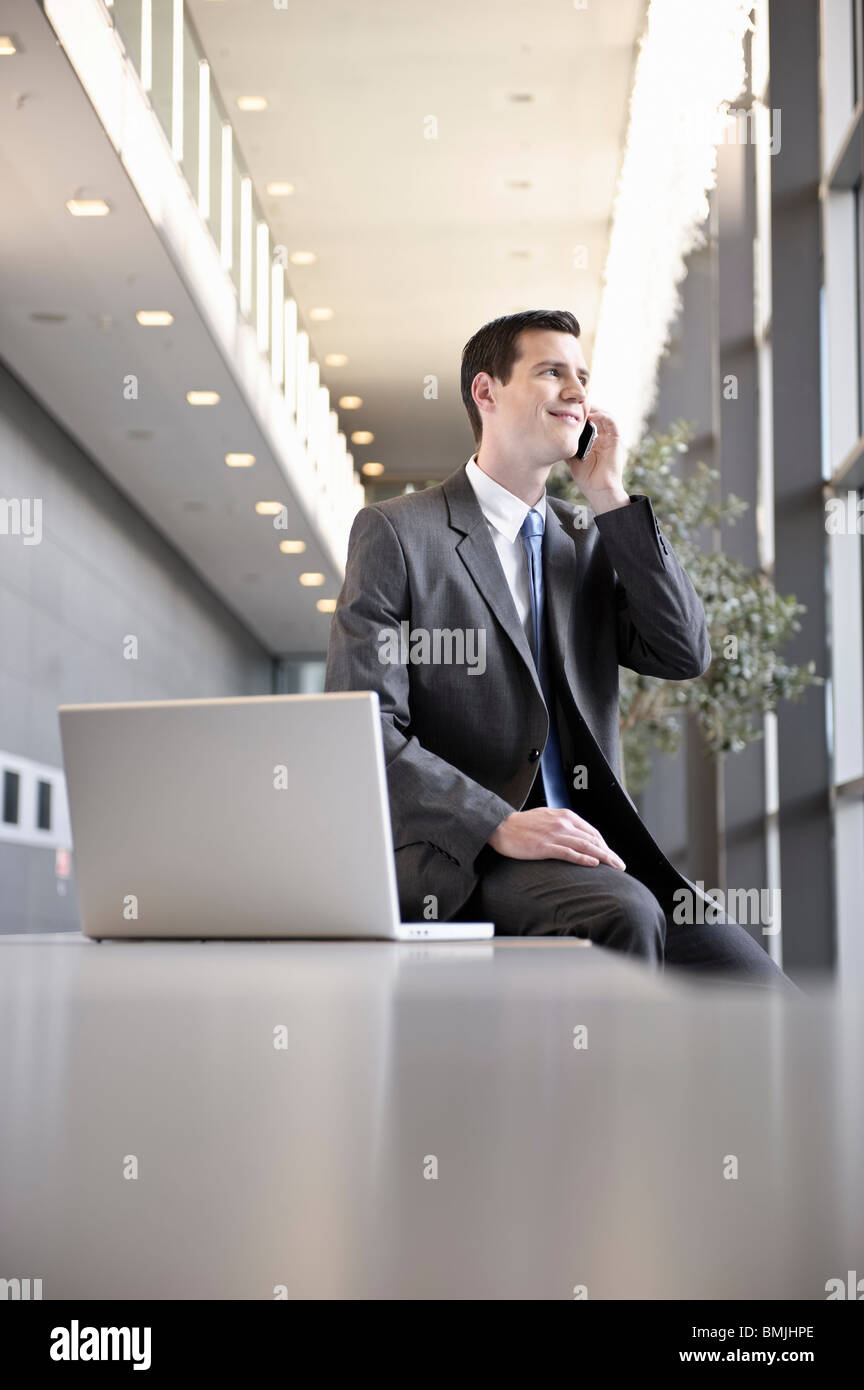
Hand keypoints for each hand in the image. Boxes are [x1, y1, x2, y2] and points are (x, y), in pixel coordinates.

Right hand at [487, 808, 625, 868]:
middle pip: (593, 840)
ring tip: (615, 867)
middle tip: (620, 866)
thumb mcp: (546, 817)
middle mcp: (563, 823)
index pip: (592, 832)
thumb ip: (563, 823)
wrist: (500, 827)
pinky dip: (584, 858)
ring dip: (604, 857)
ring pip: (586, 846)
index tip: (611, 856)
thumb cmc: (522, 825)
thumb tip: (577, 834)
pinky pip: (569, 853)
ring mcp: (555, 835)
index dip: (604, 845)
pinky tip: (594, 864)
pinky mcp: (545, 847)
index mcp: (565, 816)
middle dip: (609, 853)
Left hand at [566, 404, 627, 513]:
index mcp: (595, 440)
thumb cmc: (587, 478)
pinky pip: (611, 422)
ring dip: (593, 409)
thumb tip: (553, 436)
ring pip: (604, 415)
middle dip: (585, 407)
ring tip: (581, 405)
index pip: (589, 421)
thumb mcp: (572, 458)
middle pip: (596, 415)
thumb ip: (567, 445)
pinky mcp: (617, 439)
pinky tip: (590, 415)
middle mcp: (604, 437)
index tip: (567, 408)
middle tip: (573, 402)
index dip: (579, 413)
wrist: (599, 490)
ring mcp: (611, 437)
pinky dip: (602, 415)